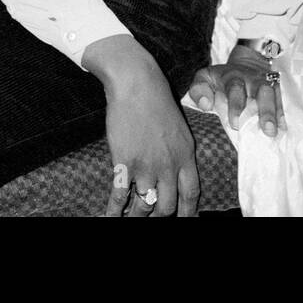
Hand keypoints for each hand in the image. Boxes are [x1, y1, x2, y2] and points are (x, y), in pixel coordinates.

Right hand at [84, 35, 198, 216]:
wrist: (136, 83)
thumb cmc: (156, 100)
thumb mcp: (179, 127)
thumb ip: (180, 152)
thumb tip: (176, 172)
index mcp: (185, 155)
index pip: (191, 193)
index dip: (187, 212)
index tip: (184, 219)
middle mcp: (168, 165)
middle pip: (168, 206)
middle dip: (160, 216)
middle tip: (153, 217)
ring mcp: (146, 166)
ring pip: (145, 206)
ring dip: (138, 216)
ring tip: (132, 218)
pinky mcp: (124, 162)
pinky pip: (119, 196)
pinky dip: (114, 211)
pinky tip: (111, 217)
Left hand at [189, 45, 282, 136]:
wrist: (248, 61)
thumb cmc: (222, 78)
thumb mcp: (205, 77)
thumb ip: (199, 90)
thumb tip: (206, 105)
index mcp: (234, 77)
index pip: (235, 88)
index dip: (236, 105)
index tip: (235, 123)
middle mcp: (253, 79)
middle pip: (262, 91)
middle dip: (265, 110)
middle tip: (266, 130)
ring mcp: (268, 83)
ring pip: (275, 96)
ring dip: (276, 114)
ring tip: (276, 132)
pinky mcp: (278, 89)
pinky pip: (284, 101)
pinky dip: (284, 114)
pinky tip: (285, 128)